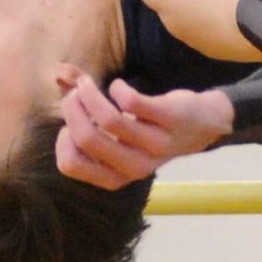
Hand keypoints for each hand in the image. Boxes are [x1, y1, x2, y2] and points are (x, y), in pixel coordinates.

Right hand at [54, 70, 233, 190]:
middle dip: (72, 110)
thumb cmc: (149, 134)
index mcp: (116, 177)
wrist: (200, 126)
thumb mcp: (118, 145)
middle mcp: (135, 167)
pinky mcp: (170, 120)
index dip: (62, 139)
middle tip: (74, 94)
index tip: (69, 124)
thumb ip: (89, 132)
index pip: (71, 164)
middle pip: (87, 139)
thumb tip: (61, 96)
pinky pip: (133, 102)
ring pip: (109, 120)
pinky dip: (118, 89)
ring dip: (90, 95)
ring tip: (87, 85)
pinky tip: (119, 87)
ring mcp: (155, 145)